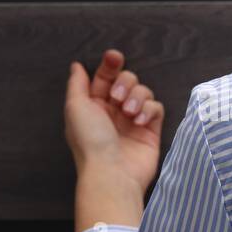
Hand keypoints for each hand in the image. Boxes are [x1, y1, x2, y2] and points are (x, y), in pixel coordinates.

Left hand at [64, 49, 164, 231]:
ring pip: (142, 91)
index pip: (104, 77)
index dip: (110, 65)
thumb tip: (77, 66)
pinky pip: (156, 107)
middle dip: (124, 82)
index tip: (114, 57)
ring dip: (137, 96)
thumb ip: (77, 84)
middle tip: (117, 97)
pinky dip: (150, 109)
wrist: (111, 173)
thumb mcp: (75, 108)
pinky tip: (141, 121)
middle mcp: (113, 111)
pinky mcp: (151, 130)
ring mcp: (133, 120)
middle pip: (126, 80)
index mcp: (93, 106)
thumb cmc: (90, 141)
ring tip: (129, 113)